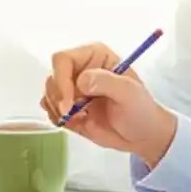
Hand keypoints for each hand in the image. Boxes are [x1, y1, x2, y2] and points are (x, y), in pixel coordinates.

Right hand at [42, 43, 177, 167]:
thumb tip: (81, 81)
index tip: (68, 103)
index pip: (63, 59)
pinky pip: (49, 108)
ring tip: (78, 118)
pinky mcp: (67, 106)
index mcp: (95, 56)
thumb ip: (107, 82)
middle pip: (52, 77)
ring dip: (56, 109)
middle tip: (71, 114)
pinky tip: (74, 122)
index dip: (61, 80)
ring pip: (48, 93)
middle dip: (58, 98)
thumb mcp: (129, 93)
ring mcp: (72, 88)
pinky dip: (56, 117)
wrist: (141, 135)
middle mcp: (80, 69)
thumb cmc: (141, 110)